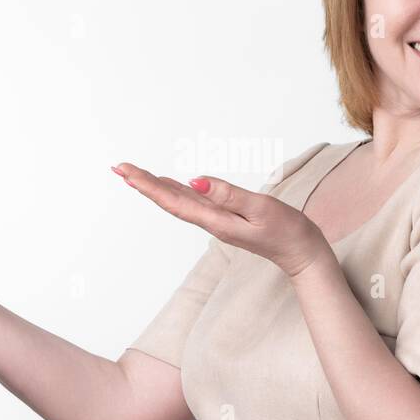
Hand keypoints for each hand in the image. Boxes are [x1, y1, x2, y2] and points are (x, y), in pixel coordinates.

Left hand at [113, 164, 330, 278]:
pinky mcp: (225, 218)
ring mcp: (216, 221)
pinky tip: (168, 185)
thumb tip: (194, 181)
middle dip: (142, 184)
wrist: (301, 252)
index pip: (172, 200)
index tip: (126, 172)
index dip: (147, 186)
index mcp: (214, 220)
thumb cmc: (286, 230)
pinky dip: (175, 191)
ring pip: (178, 201)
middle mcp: (210, 222)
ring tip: (134, 174)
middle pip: (168, 201)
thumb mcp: (260, 209)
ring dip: (155, 188)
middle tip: (118, 167)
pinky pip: (192, 203)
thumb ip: (228, 195)